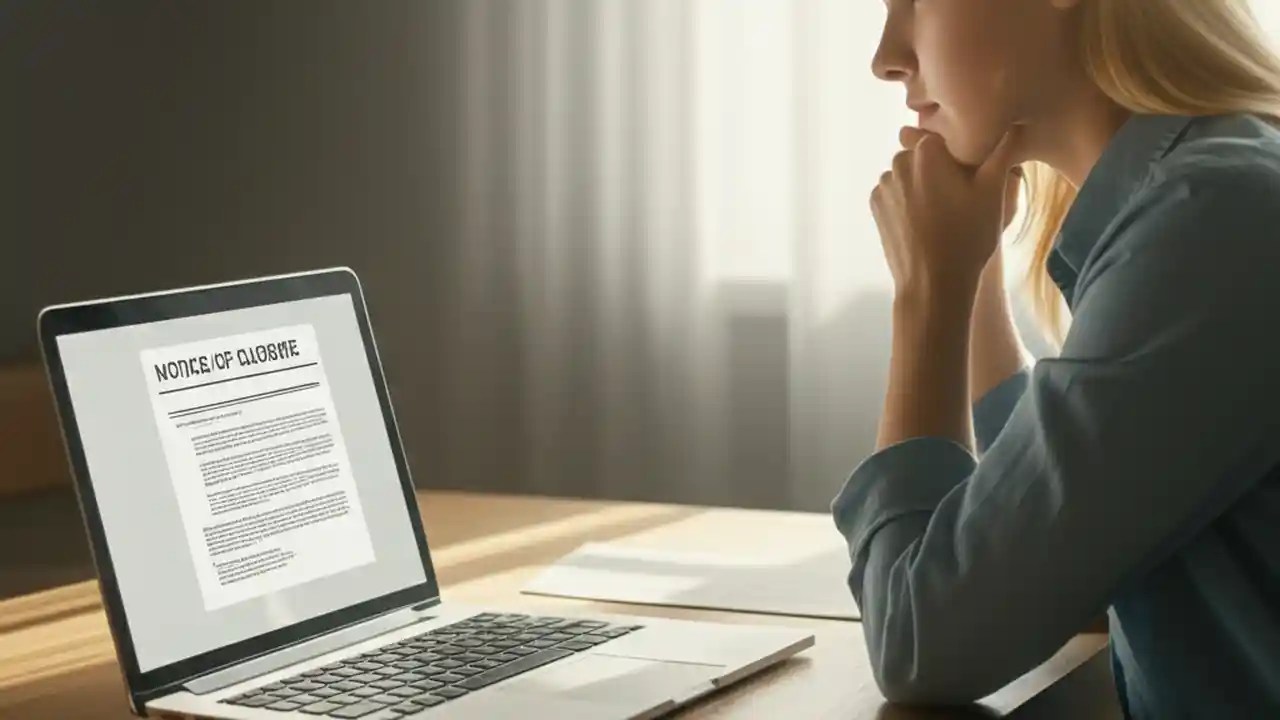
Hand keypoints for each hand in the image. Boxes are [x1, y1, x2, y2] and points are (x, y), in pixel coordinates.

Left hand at [871, 125, 1023, 299]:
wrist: (933, 283)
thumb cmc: (968, 236)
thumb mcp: (994, 190)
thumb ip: (1003, 150)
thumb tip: (1013, 124)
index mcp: (928, 151)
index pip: (948, 135)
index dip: (963, 153)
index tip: (973, 176)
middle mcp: (899, 161)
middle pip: (926, 154)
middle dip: (942, 168)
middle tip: (961, 198)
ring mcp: (884, 185)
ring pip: (910, 173)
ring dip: (924, 185)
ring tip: (944, 214)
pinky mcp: (875, 206)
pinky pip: (897, 193)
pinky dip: (908, 201)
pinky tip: (924, 222)